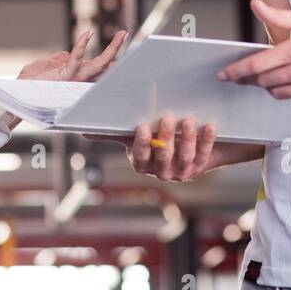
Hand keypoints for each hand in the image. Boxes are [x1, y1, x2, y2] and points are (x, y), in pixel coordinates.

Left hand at [18, 29, 127, 81]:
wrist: (17, 97)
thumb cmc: (29, 84)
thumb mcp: (45, 66)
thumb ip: (59, 59)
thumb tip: (68, 53)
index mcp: (77, 78)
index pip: (99, 68)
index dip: (111, 56)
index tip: (121, 43)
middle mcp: (80, 81)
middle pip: (104, 65)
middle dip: (117, 49)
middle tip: (126, 32)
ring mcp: (74, 80)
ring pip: (99, 64)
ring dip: (112, 48)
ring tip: (122, 33)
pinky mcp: (64, 77)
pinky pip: (76, 60)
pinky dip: (82, 45)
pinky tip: (88, 33)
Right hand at [84, 116, 222, 181]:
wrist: (186, 142)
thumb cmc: (154, 135)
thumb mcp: (134, 134)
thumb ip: (113, 133)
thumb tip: (82, 132)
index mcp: (142, 163)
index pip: (140, 157)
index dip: (142, 144)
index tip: (142, 127)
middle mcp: (160, 171)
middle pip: (163, 156)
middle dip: (164, 138)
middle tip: (167, 118)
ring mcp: (180, 171)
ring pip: (183, 157)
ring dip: (186, 138)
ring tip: (188, 120)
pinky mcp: (199, 166)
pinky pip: (202, 154)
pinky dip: (206, 140)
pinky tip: (208, 126)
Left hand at [218, 0, 290, 104]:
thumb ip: (278, 16)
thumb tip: (255, 5)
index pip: (257, 64)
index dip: (237, 71)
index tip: (224, 74)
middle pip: (264, 81)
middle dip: (251, 78)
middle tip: (245, 74)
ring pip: (276, 93)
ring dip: (270, 85)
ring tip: (277, 72)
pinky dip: (290, 90)